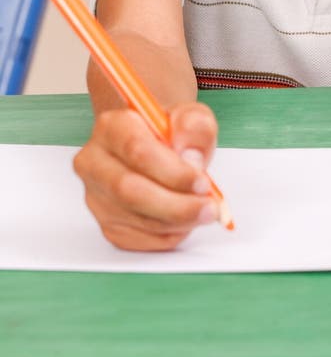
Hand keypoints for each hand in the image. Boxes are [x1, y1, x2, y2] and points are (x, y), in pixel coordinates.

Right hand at [73, 101, 218, 250]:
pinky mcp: (106, 222)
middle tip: (208, 207)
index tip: (202, 182)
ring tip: (202, 212)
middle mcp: (95, 160)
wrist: (160, 145)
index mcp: (112, 126)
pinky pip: (136, 238)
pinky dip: (167, 235)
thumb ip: (194, 127)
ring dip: (176, 221)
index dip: (172, 172)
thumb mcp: (192, 118)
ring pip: (134, 218)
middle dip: (176, 204)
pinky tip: (184, 221)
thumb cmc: (173, 132)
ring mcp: (97, 195)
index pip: (137, 151)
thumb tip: (189, 156)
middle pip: (129, 190)